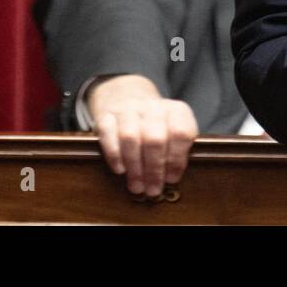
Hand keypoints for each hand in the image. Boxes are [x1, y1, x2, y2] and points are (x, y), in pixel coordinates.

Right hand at [87, 75, 197, 197]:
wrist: (127, 96)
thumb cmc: (155, 124)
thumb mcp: (173, 130)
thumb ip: (176, 150)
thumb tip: (170, 179)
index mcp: (175, 110)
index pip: (181, 133)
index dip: (176, 159)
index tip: (171, 179)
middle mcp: (152, 107)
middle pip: (155, 139)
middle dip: (154, 169)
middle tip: (153, 190)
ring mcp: (128, 110)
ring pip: (131, 138)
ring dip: (135, 167)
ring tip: (137, 187)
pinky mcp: (106, 116)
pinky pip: (108, 135)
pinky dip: (114, 155)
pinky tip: (120, 170)